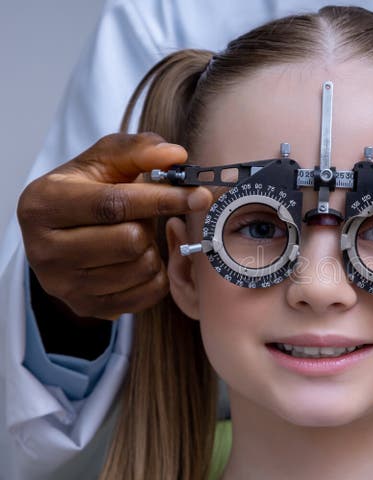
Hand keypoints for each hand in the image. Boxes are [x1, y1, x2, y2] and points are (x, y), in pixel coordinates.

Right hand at [17, 133, 212, 319]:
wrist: (65, 232)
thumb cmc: (88, 190)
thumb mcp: (106, 161)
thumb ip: (140, 150)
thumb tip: (175, 155)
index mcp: (44, 204)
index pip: (113, 204)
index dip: (162, 199)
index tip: (199, 195)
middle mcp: (44, 249)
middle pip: (129, 241)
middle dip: (149, 225)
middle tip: (141, 216)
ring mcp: (63, 284)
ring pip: (141, 269)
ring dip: (151, 250)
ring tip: (133, 236)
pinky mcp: (86, 307)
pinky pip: (146, 294)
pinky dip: (155, 274)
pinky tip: (138, 259)